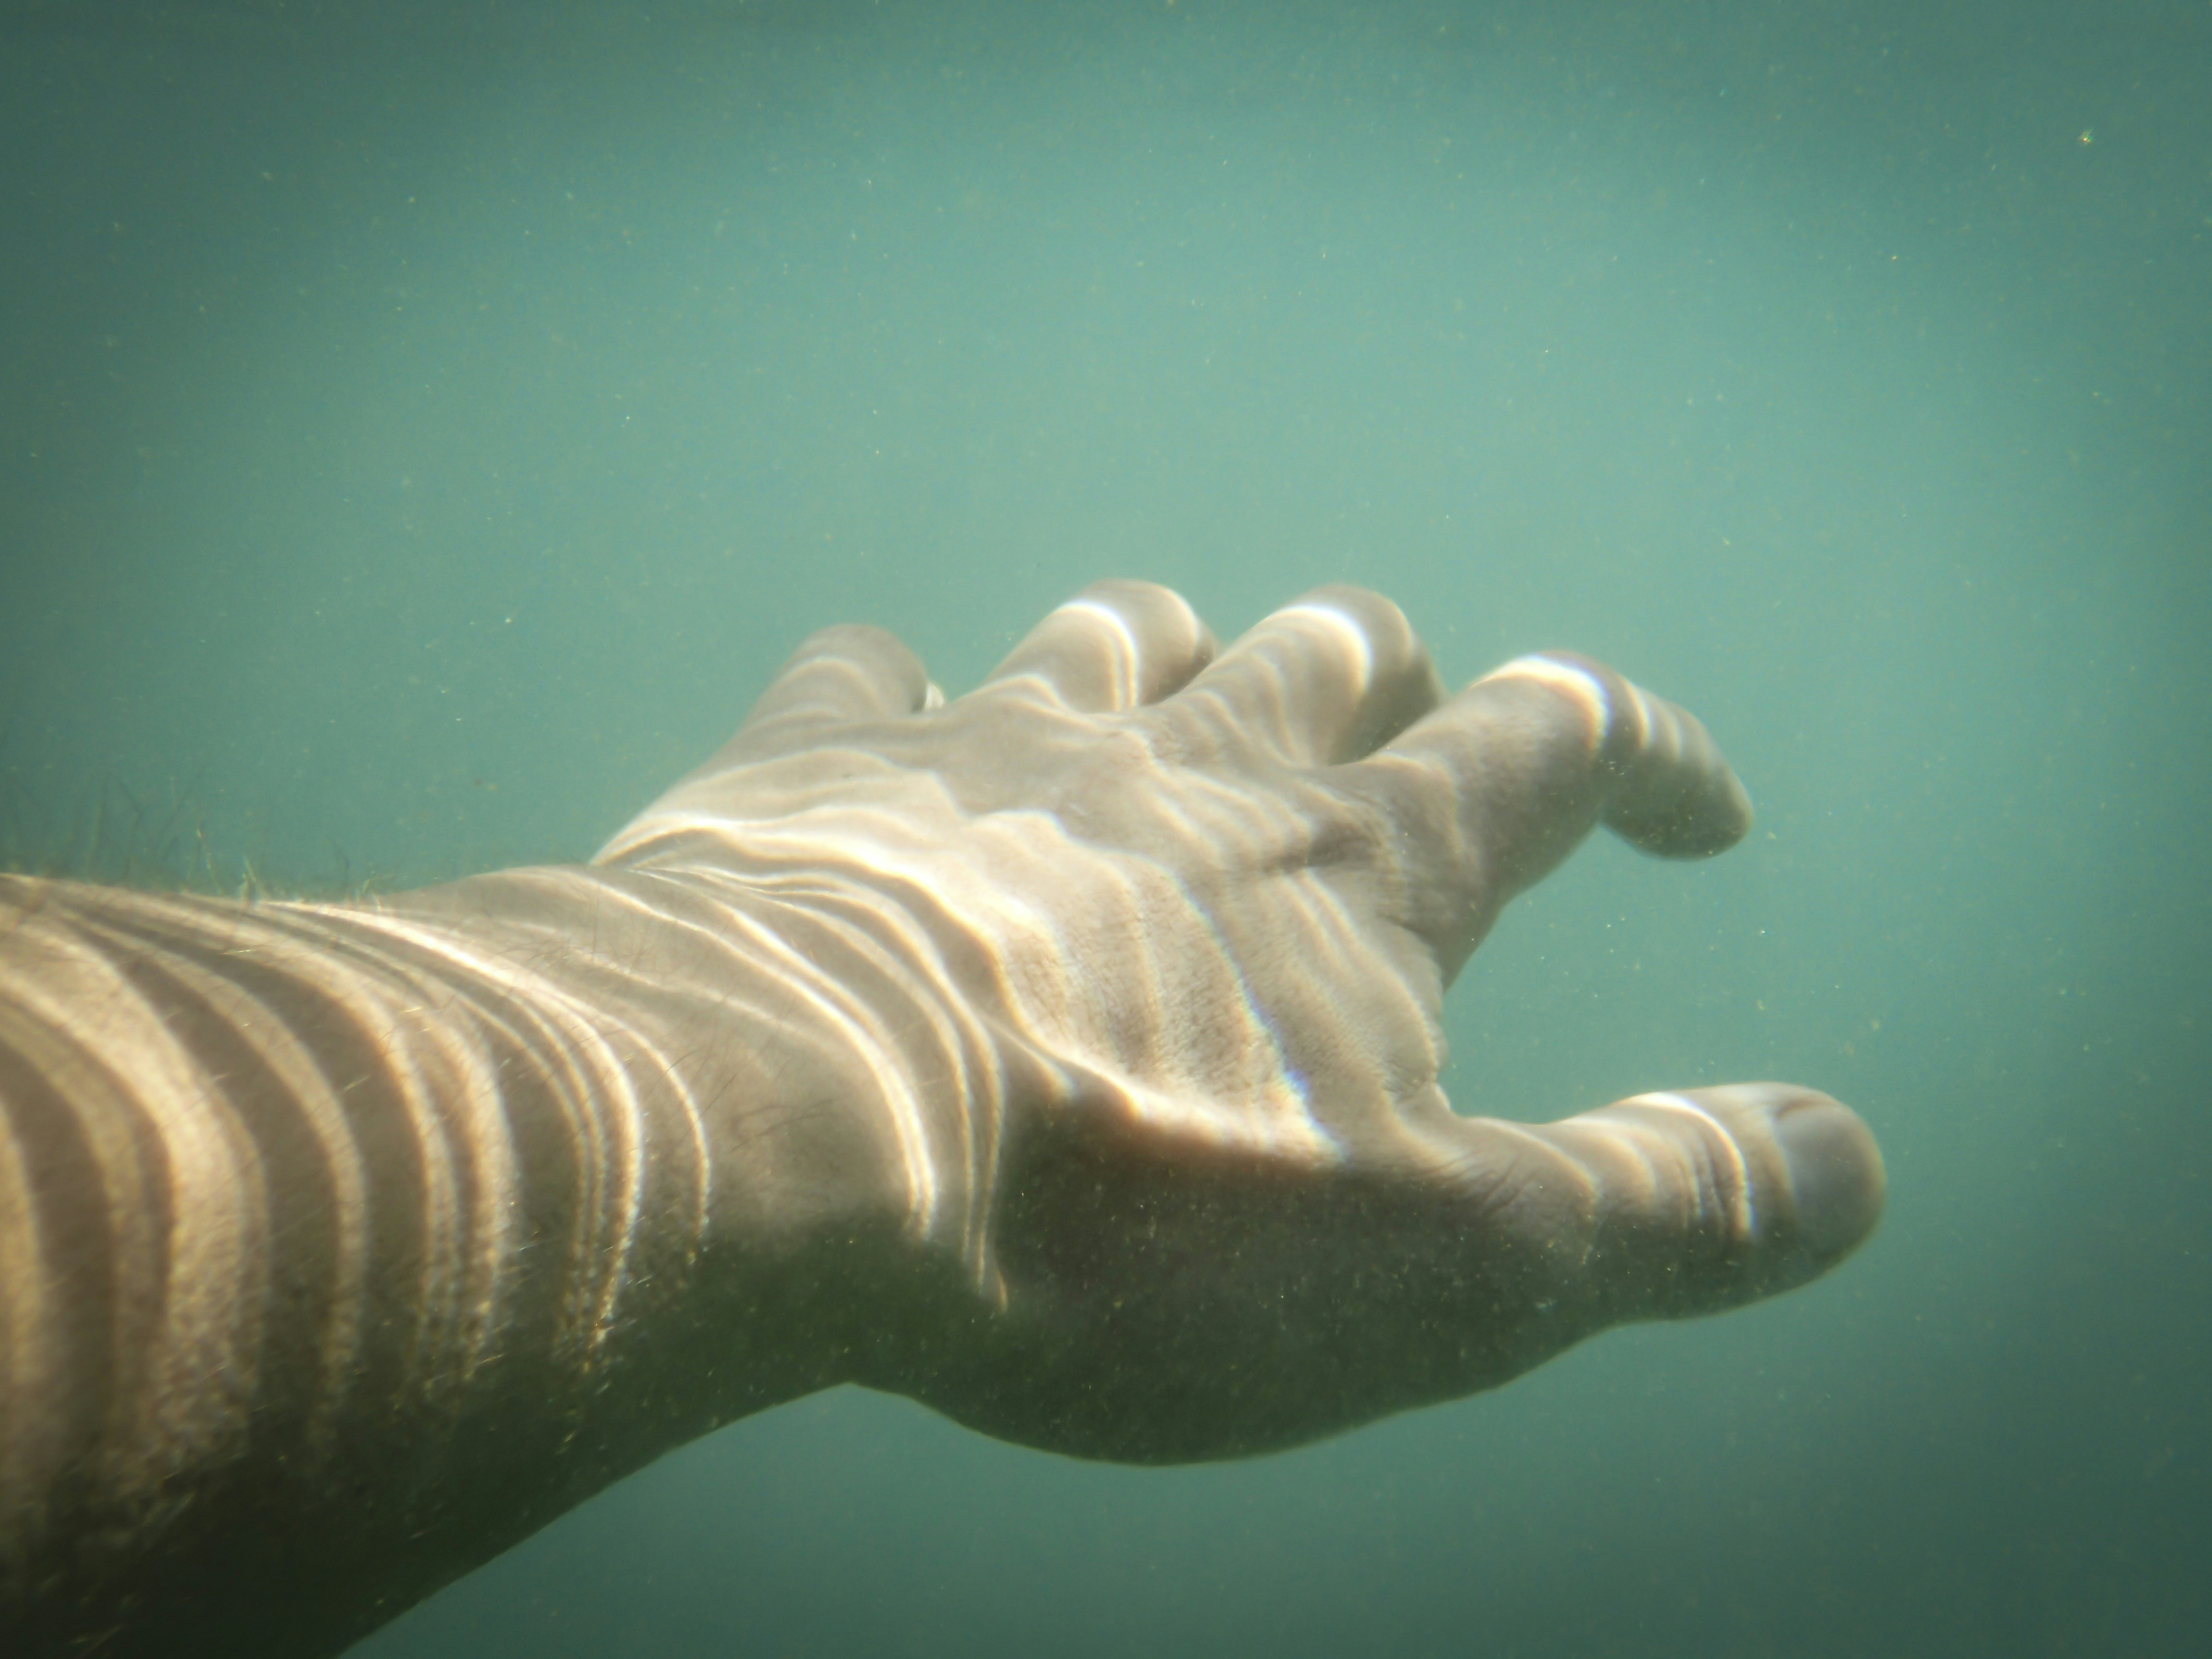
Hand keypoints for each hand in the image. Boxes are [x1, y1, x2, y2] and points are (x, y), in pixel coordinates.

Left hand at [596, 581, 1882, 1460]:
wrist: (791, 1144)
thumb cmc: (1130, 1221)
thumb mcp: (1454, 1265)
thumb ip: (1666, 1202)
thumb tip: (1854, 1162)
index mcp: (1359, 869)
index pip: (1560, 739)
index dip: (1651, 752)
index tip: (1699, 811)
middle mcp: (1193, 764)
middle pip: (1336, 651)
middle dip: (1396, 686)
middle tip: (1410, 739)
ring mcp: (995, 746)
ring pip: (1123, 631)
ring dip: (1176, 654)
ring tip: (1180, 697)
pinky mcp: (816, 768)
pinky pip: (867, 668)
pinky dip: (896, 687)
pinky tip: (891, 717)